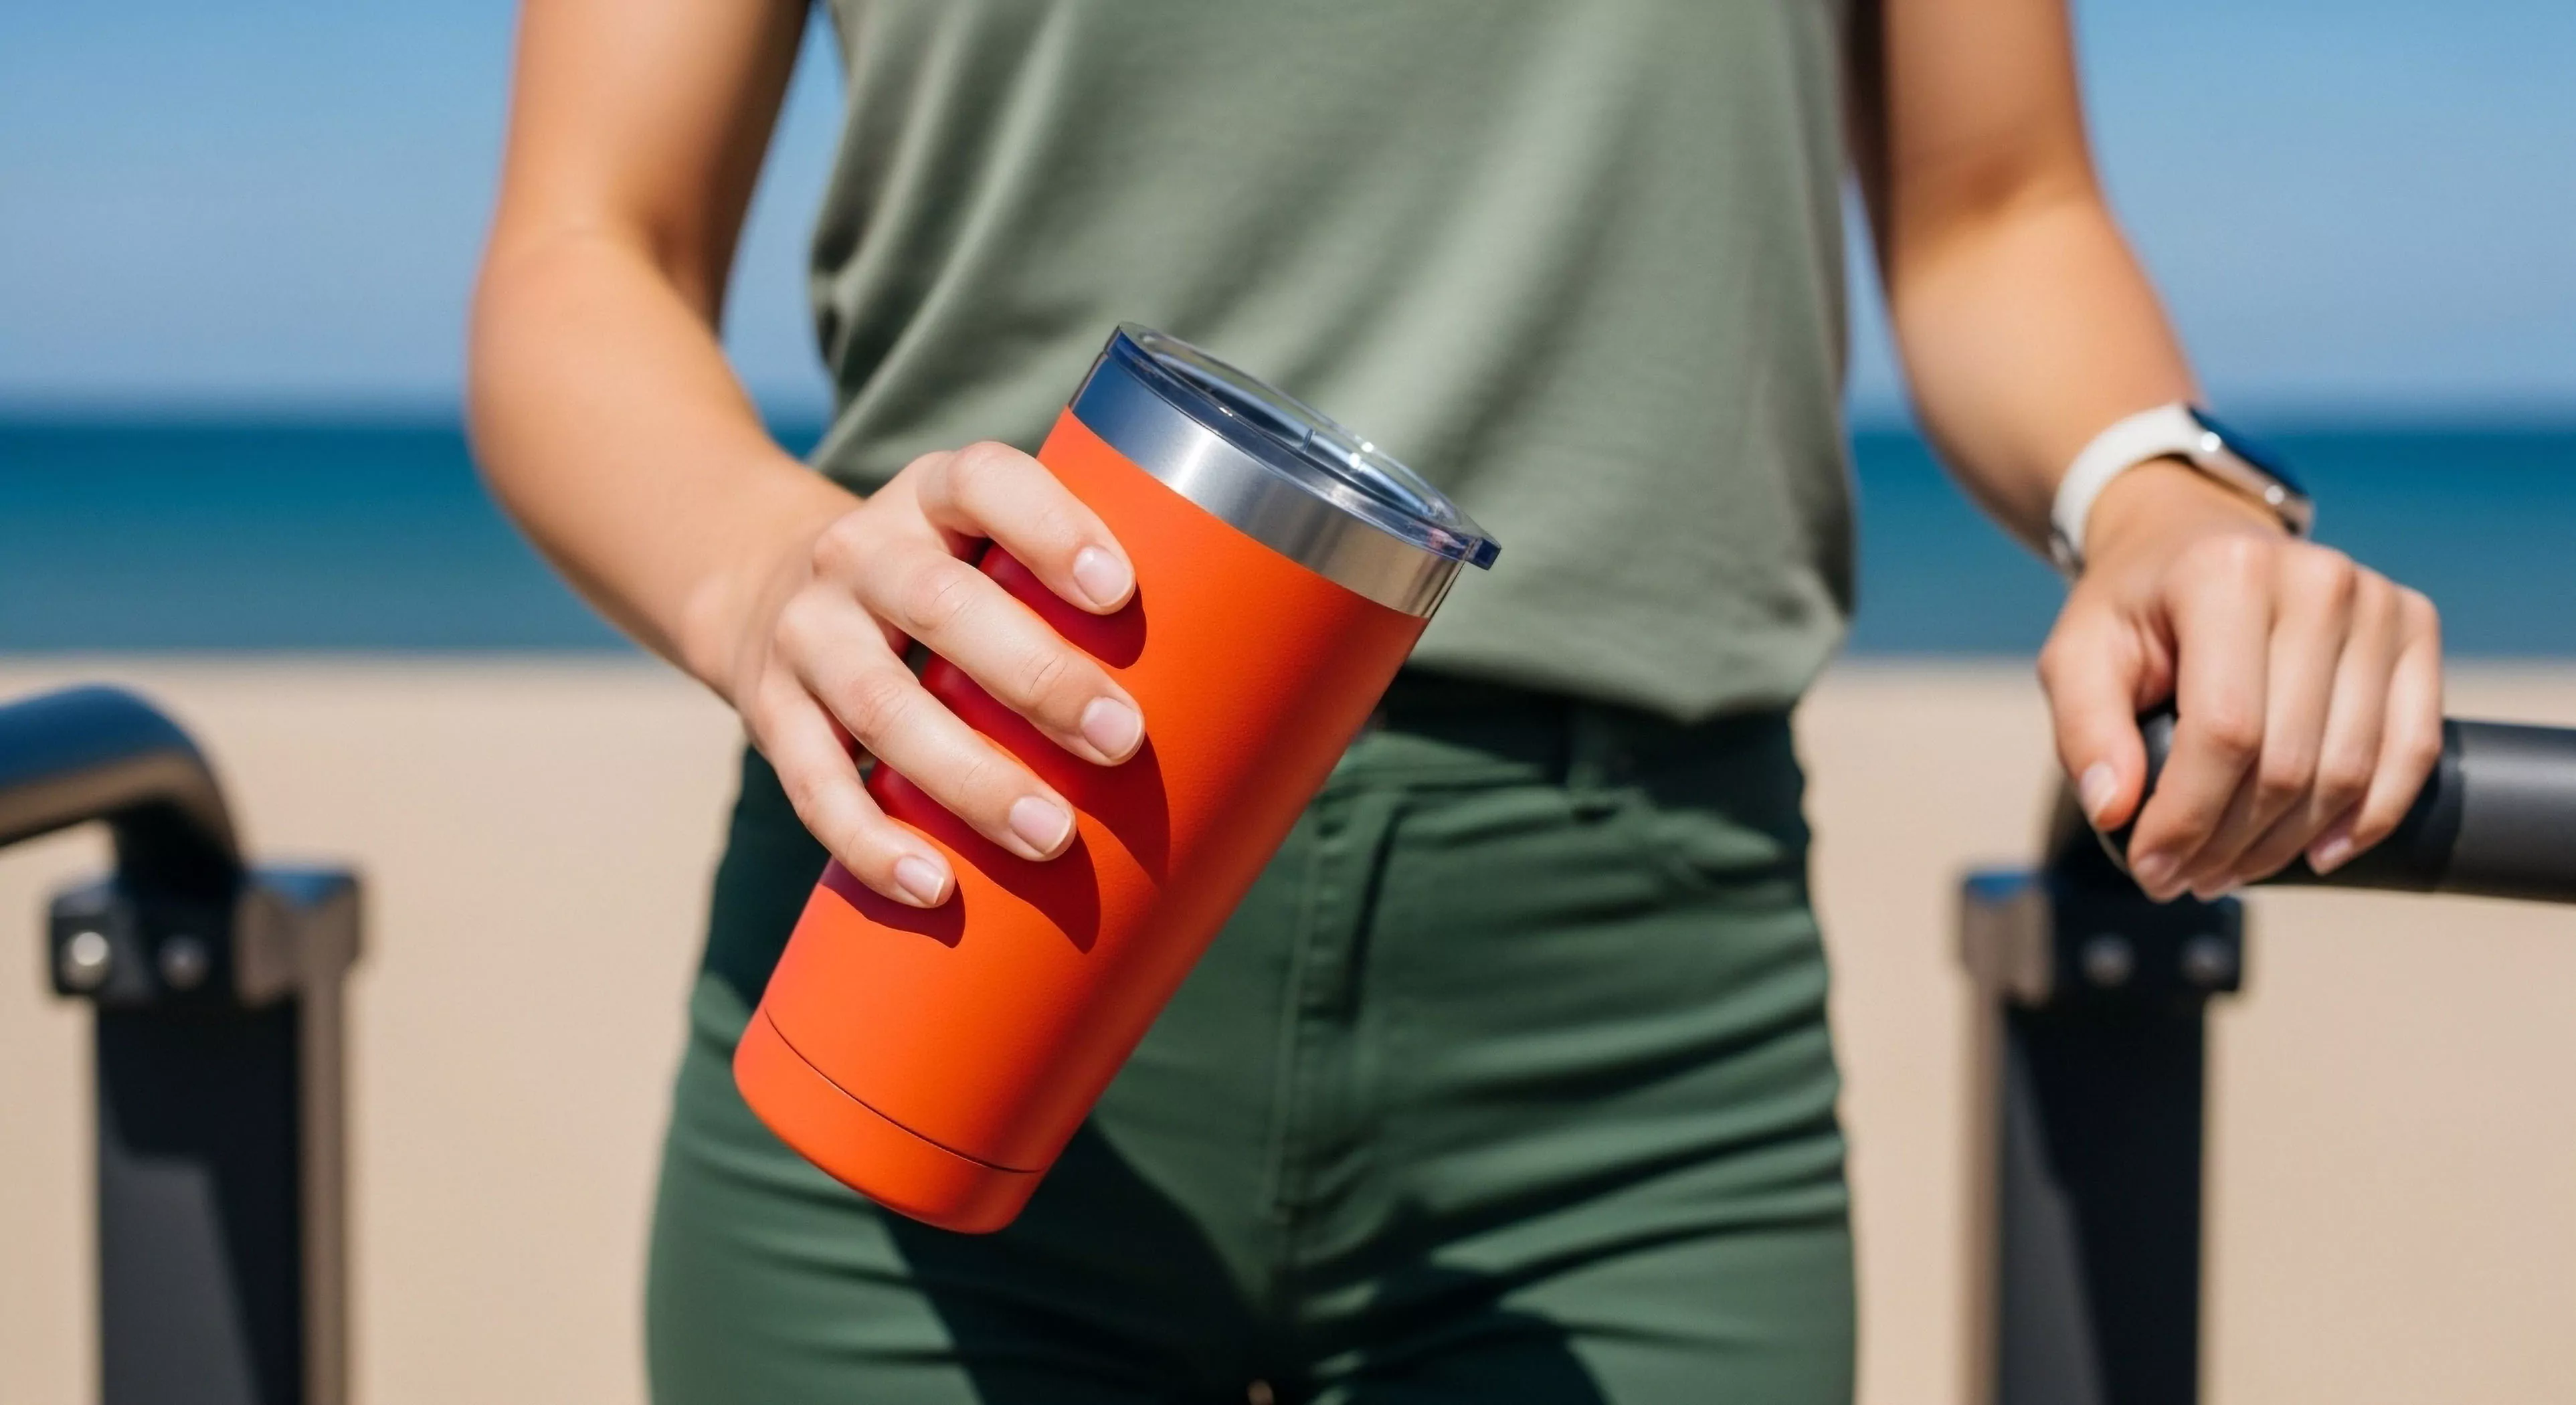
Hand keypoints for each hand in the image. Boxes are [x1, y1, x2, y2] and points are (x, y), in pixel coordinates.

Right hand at [722, 443, 1142, 907]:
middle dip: (1036, 677)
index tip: (1120, 590)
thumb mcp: (983, 547)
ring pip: (880, 704)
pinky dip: (871, 841)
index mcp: (933, 495)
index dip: (1051, 528)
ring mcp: (808, 632)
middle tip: (1121, 740)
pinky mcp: (771, 712)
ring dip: (970, 778)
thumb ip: (1072, 595)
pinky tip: (934, 885)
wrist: (761, 588)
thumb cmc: (939, 586)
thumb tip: (1240, 697)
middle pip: (942, 605)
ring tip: (1052, 837)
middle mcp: (861, 551)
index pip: (985, 481)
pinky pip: (813, 783)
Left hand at [2038, 460, 2443, 899]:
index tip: (2150, 868)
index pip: (2225, 731)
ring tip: (2232, 870)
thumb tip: (2113, 814)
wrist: (2193, 541)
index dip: (2187, 818)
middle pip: (2288, 760)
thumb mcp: (2077, 655)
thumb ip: (2084, 730)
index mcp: (2226, 575)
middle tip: (2184, 879)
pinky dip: (2370, 817)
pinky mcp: (2414, 627)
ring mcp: (2377, 601)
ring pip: (2349, 768)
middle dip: (2230, 843)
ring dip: (2289, 843)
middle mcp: (2317, 580)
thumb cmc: (2134, 609)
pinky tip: (2320, 854)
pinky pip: (2412, 748)